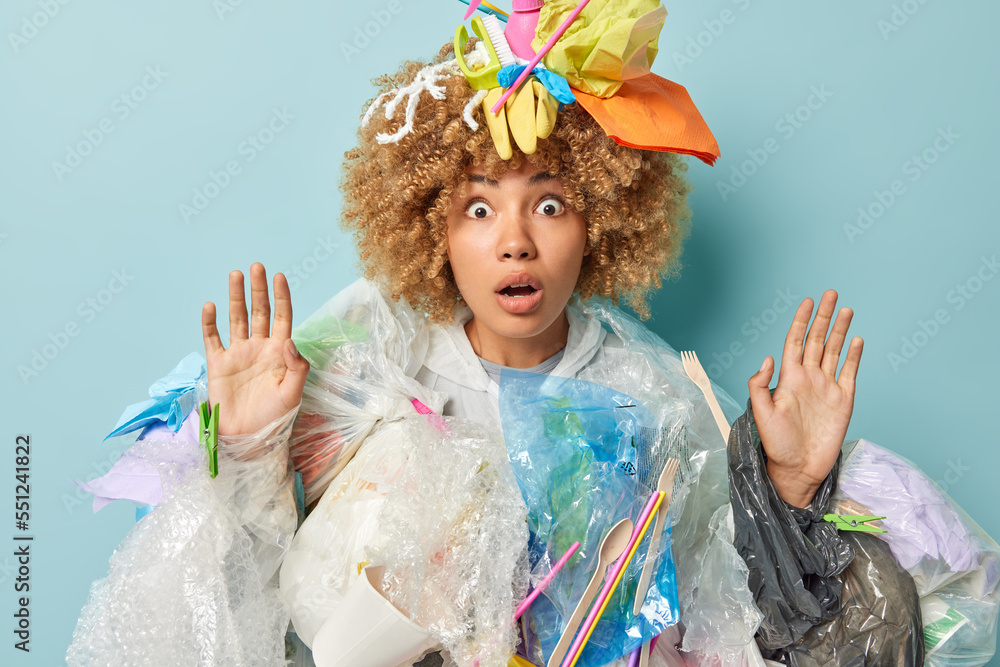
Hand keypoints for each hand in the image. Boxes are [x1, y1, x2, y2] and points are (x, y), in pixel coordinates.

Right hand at [201, 262, 310, 436]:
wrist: (248, 439)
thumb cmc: (274, 418)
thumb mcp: (293, 394)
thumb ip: (296, 367)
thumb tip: (289, 340)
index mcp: (280, 353)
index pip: (282, 318)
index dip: (281, 297)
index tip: (279, 277)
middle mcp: (259, 348)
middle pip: (259, 312)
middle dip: (258, 290)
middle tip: (256, 267)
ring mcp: (238, 354)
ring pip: (236, 319)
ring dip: (235, 297)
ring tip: (235, 275)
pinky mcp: (218, 364)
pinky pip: (212, 339)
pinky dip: (210, 322)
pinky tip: (210, 306)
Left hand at [748, 289, 862, 507]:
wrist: (798, 468)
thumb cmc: (776, 444)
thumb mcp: (761, 414)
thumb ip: (760, 386)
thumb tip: (767, 359)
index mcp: (788, 378)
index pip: (796, 341)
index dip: (801, 321)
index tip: (808, 301)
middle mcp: (808, 378)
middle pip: (817, 340)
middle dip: (823, 317)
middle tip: (831, 293)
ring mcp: (826, 388)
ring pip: (834, 352)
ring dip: (840, 330)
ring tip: (847, 310)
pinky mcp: (843, 401)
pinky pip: (849, 373)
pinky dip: (853, 356)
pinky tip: (856, 340)